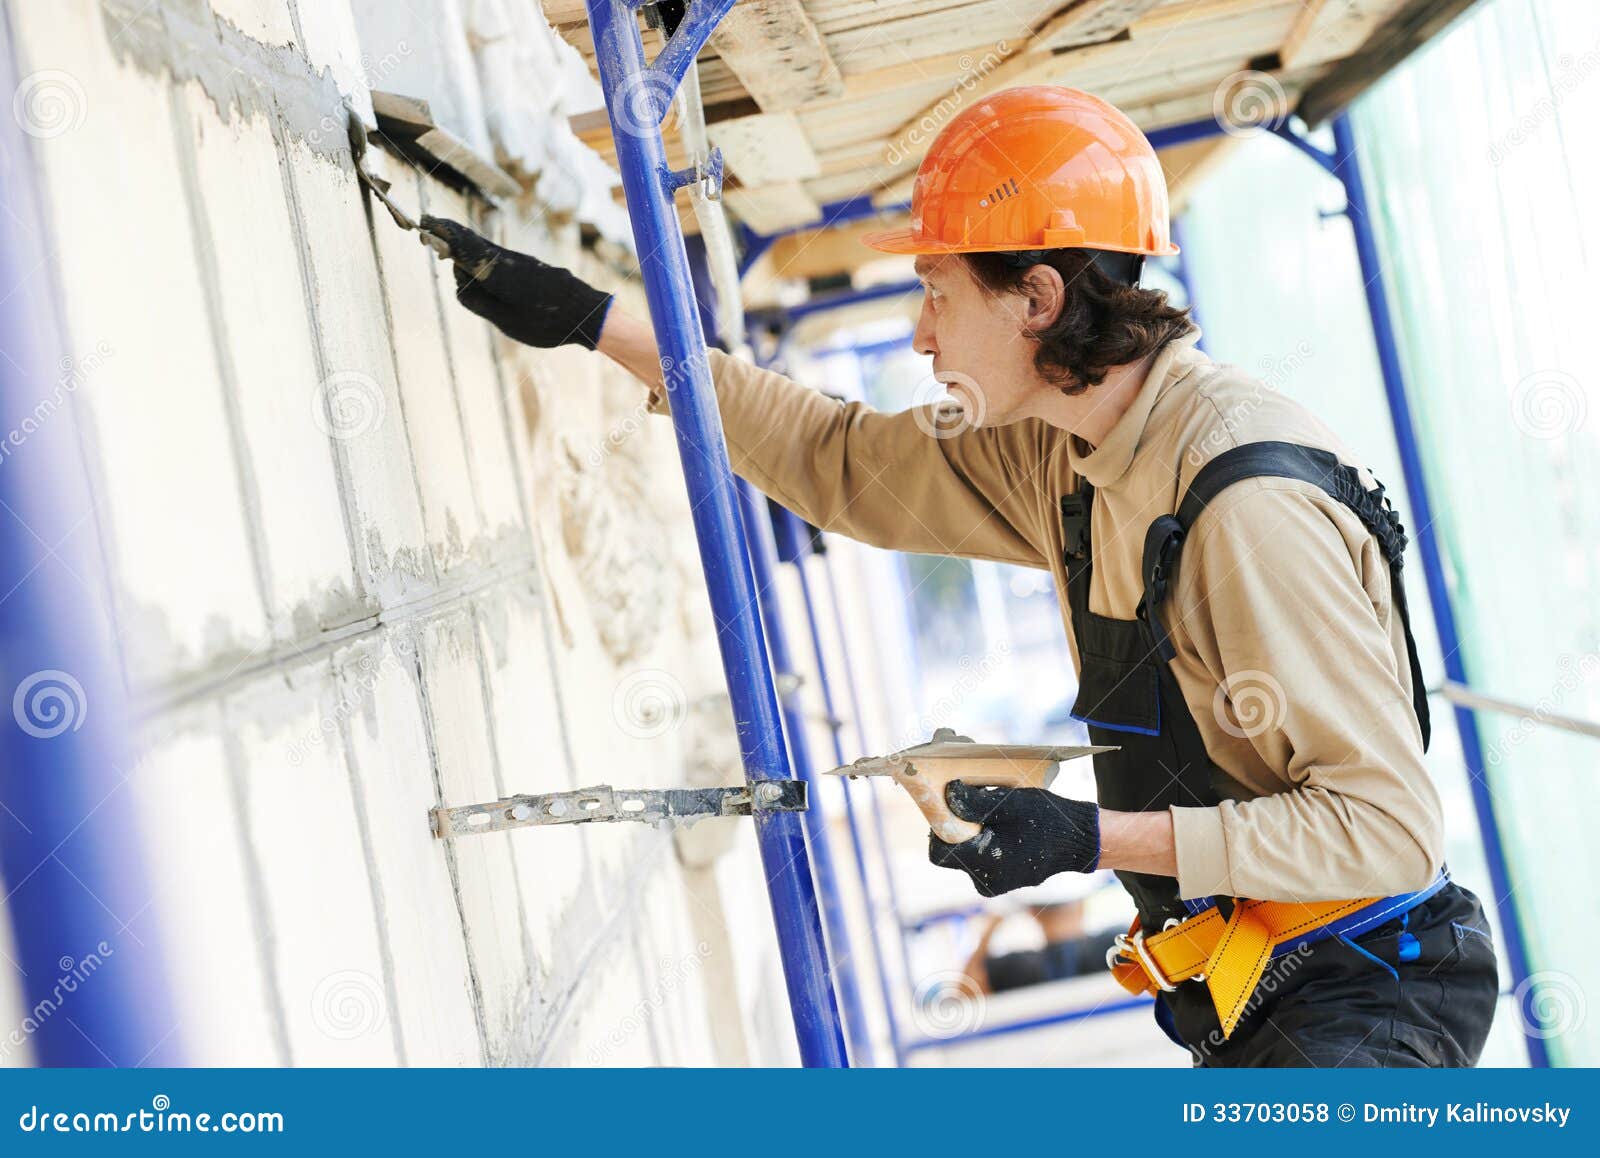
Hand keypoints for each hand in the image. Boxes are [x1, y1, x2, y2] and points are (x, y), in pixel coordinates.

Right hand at [420, 216, 613, 349]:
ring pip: (487, 253)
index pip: (464, 246)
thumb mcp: (505, 320)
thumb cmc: (547, 323)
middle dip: (450, 238)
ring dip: (468, 252)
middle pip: (472, 245)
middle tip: (430, 232)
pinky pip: (500, 260)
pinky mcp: (530, 267)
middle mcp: (509, 260)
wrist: (588, 315)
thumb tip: (461, 280)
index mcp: (499, 271)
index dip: (443, 233)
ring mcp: (521, 261)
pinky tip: (482, 272)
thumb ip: (478, 300)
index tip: (425, 223)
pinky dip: (485, 260)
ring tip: (453, 257)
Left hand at [928, 781, 1099, 897]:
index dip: (938, 829)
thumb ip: (973, 803)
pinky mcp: (1003, 881)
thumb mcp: (1007, 804)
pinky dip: (986, 841)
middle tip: (975, 806)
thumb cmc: (1045, 820)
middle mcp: (985, 881)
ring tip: (995, 814)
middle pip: (953, 853)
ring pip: (968, 855)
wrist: (1078, 839)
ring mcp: (995, 884)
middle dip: (959, 828)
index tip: (950, 808)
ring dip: (974, 833)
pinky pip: (983, 860)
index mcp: (983, 864)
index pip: (938, 854)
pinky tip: (1004, 826)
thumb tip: (947, 796)